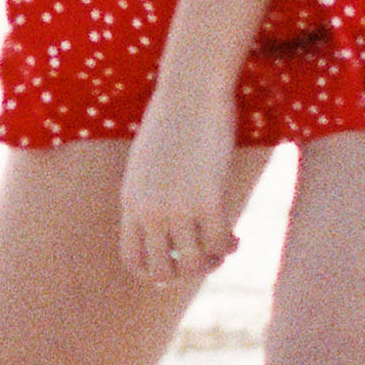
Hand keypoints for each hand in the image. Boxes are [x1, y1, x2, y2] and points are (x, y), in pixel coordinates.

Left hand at [114, 92, 244, 293]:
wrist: (190, 91)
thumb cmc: (173, 122)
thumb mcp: (148, 162)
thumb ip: (150, 194)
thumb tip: (167, 227)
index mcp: (130, 201)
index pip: (132, 260)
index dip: (154, 272)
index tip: (175, 263)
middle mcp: (148, 210)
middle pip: (162, 272)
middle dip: (184, 272)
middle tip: (202, 256)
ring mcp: (176, 208)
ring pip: (193, 264)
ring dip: (211, 262)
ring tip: (221, 245)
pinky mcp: (207, 201)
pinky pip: (219, 245)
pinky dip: (228, 246)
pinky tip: (234, 235)